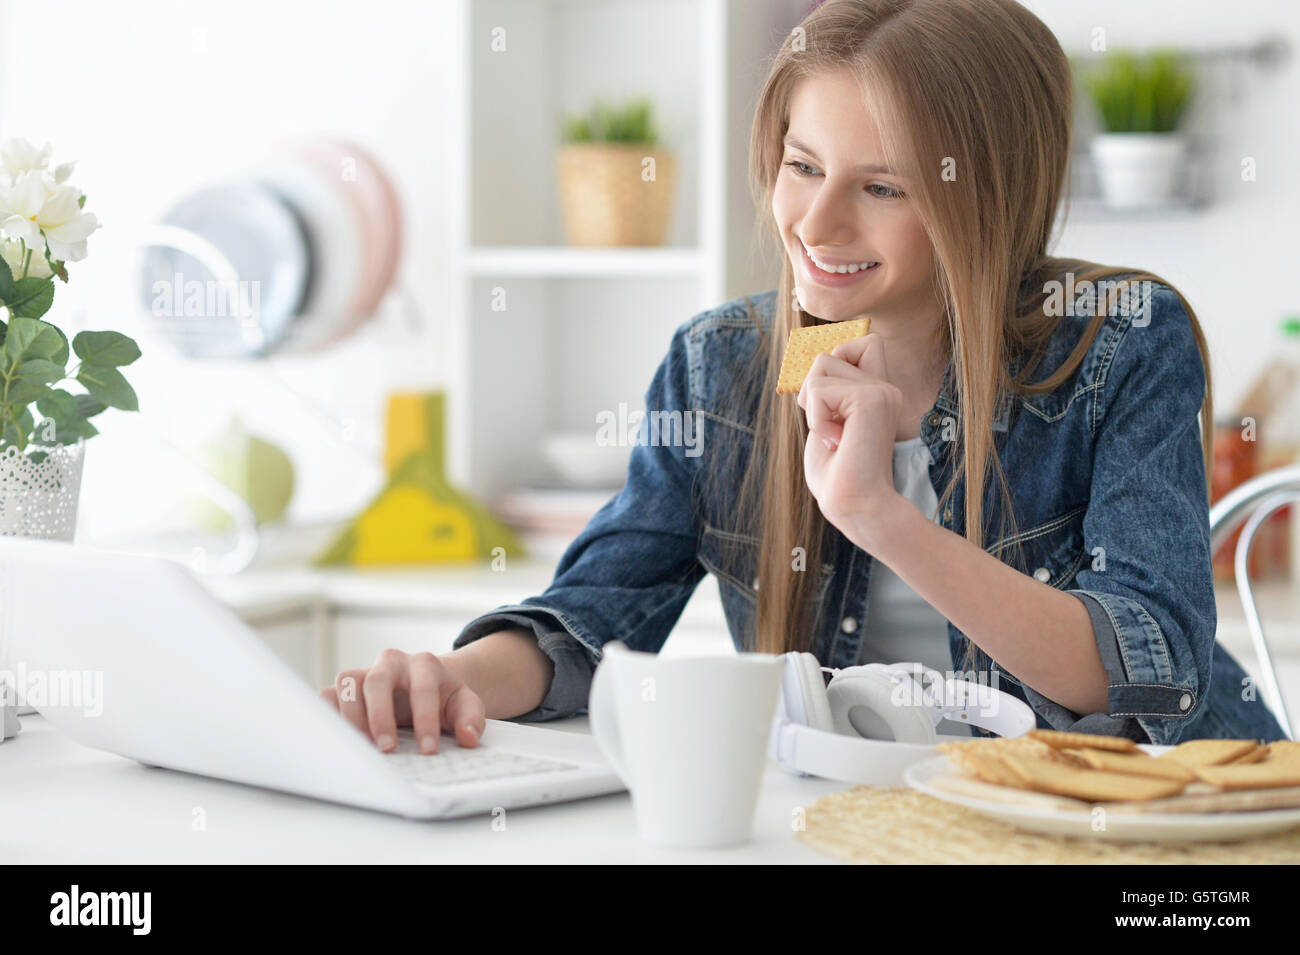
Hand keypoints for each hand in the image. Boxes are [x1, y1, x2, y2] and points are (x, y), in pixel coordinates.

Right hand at [320, 649, 486, 753]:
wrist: (428, 687)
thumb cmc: (444, 698)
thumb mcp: (465, 705)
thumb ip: (471, 718)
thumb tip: (468, 737)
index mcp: (424, 664)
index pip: (423, 688)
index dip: (425, 719)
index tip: (428, 750)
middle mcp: (391, 663)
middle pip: (378, 680)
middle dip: (381, 716)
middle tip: (387, 748)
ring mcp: (366, 672)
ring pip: (347, 682)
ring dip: (350, 714)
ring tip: (360, 745)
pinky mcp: (347, 687)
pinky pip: (327, 694)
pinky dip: (327, 714)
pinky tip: (336, 738)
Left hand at [796, 333, 907, 545]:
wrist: (856, 507)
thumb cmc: (838, 478)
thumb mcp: (827, 425)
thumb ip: (827, 393)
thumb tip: (818, 359)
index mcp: (878, 395)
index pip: (864, 343)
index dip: (838, 358)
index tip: (831, 405)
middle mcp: (885, 389)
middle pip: (829, 354)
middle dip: (813, 391)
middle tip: (830, 428)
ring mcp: (882, 392)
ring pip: (821, 364)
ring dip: (813, 405)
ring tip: (833, 436)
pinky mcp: (872, 399)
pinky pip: (819, 390)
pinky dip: (816, 419)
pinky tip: (836, 442)